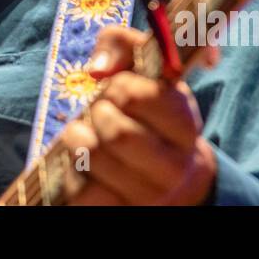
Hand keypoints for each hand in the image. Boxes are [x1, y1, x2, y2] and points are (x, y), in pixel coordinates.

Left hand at [57, 25, 217, 204]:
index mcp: (185, 125)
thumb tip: (97, 70)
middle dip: (98, 114)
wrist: (171, 179)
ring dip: (78, 138)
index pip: (140, 97)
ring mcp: (150, 198)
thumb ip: (122, 44)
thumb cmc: (149, 114)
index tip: (119, 90)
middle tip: (101, 114)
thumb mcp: (145, 71)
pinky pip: (81, 192)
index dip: (120, 87)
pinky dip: (72, 172)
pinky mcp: (121, 214)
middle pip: (116, 133)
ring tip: (88, 136)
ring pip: (93, 158)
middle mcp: (174, 168)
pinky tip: (84, 166)